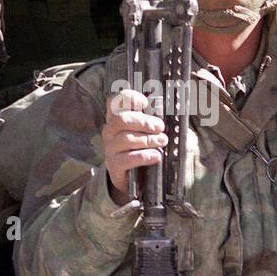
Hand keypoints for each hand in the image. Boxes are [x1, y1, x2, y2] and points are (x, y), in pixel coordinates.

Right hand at [104, 88, 166, 203]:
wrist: (131, 177)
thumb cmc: (140, 148)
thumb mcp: (145, 132)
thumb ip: (151, 120)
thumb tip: (166, 111)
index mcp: (116, 118)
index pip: (114, 100)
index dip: (129, 98)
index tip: (145, 103)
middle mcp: (110, 131)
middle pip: (121, 120)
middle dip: (144, 122)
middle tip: (160, 127)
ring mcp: (110, 148)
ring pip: (126, 139)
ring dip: (148, 139)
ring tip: (162, 141)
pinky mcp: (113, 164)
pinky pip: (128, 158)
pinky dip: (144, 156)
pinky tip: (156, 156)